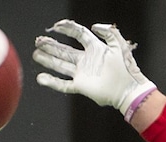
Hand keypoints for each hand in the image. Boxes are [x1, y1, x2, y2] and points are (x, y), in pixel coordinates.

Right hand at [34, 20, 156, 118]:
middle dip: (51, 45)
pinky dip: (52, 82)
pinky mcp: (81, 86)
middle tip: (39, 41)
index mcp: (96, 49)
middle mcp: (87, 60)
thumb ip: (110, 32)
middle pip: (65, 50)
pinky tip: (41, 78)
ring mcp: (83, 73)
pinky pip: (63, 84)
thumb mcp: (120, 45)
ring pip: (61, 65)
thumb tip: (94, 26)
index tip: (56, 26)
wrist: (129, 90)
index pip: (78, 35)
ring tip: (36, 54)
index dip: (67, 29)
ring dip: (48, 60)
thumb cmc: (128, 69)